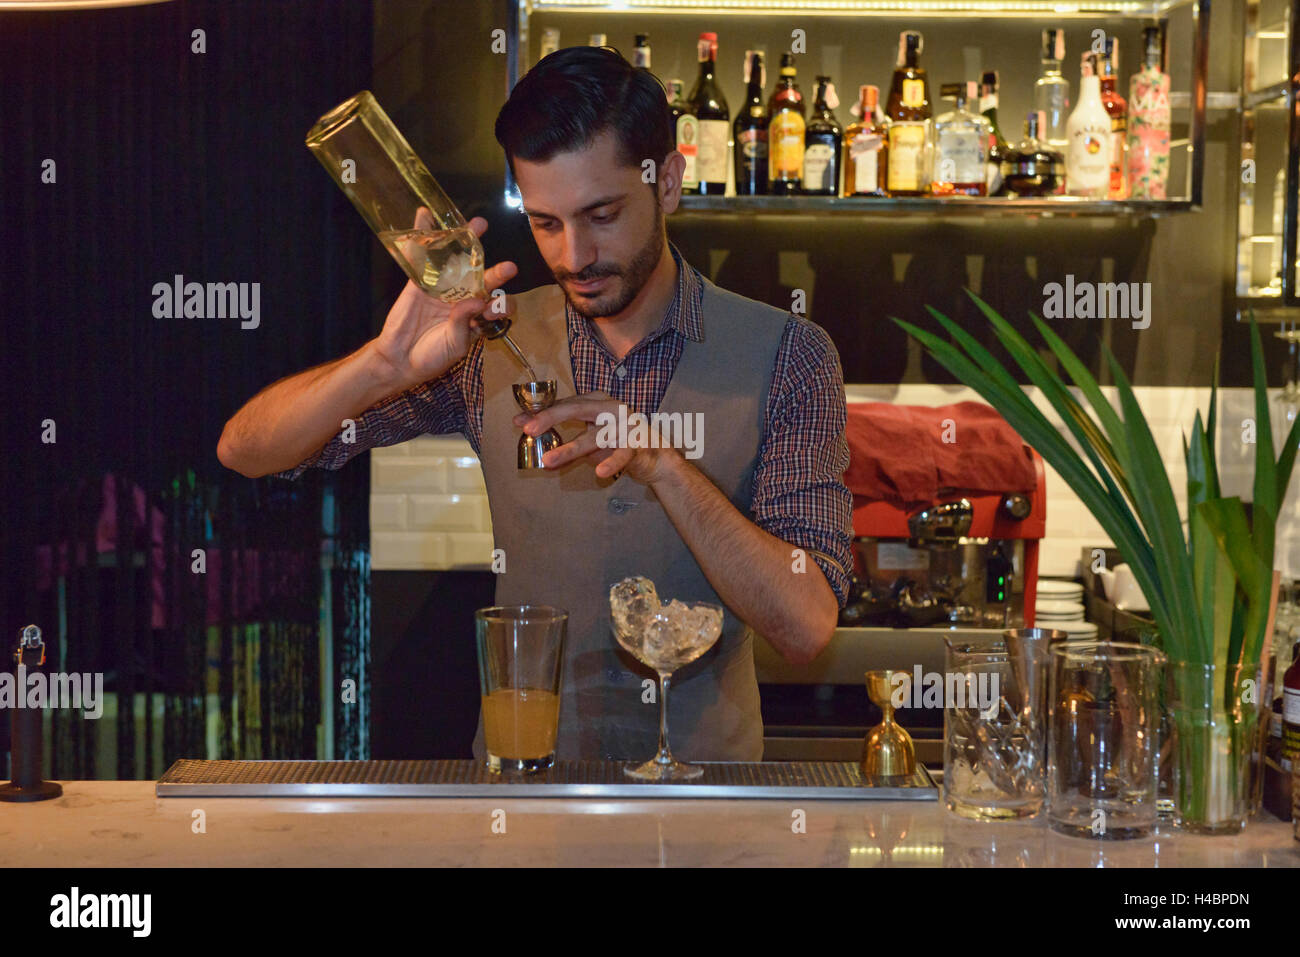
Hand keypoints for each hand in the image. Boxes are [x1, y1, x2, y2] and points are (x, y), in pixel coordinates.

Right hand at [370, 216, 517, 388]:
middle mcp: (464, 296)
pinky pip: (422, 256)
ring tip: (478, 224)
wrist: (400, 359)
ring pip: (457, 260)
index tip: (496, 311)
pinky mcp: (420, 280)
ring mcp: (442, 286)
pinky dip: (423, 234)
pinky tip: (425, 215)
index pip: (497, 304)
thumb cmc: (433, 356)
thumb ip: (465, 323)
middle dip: (496, 273)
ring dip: (467, 241)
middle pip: (483, 278)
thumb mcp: (455, 344)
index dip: (501, 305)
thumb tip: (476, 301)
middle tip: (509, 268)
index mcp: (477, 315)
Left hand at [513, 392, 683, 484]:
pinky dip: (610, 463)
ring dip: (570, 449)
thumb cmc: (618, 445)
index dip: (541, 412)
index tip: (519, 422)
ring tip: (549, 461)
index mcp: (597, 402)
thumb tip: (538, 450)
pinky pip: (622, 454)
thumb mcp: (590, 442)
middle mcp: (611, 407)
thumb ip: (566, 443)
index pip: (565, 404)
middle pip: (577, 408)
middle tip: (530, 430)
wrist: (655, 458)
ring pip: (594, 436)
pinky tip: (599, 473)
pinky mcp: (638, 443)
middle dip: (551, 418)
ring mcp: (625, 424)